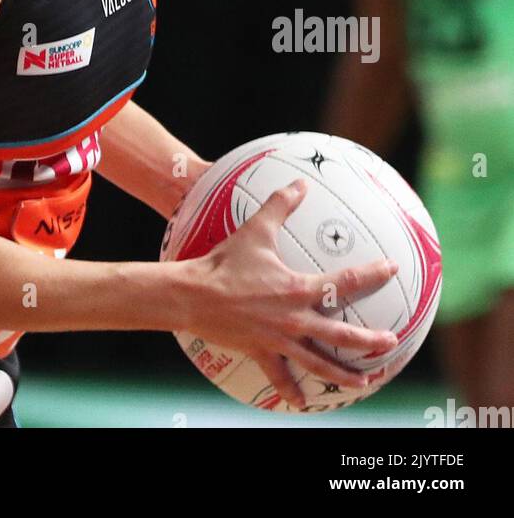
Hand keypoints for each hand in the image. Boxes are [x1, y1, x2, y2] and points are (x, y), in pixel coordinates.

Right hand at [174, 179, 398, 407]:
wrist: (194, 295)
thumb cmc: (225, 263)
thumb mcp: (255, 230)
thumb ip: (279, 205)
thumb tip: (298, 182)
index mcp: (298, 290)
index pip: (344, 283)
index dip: (371, 274)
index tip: (392, 269)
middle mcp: (295, 319)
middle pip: (342, 335)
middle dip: (371, 341)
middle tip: (392, 343)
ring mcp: (280, 340)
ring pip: (320, 364)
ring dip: (345, 376)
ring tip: (365, 384)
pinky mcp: (262, 353)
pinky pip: (280, 377)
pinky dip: (292, 392)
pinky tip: (302, 404)